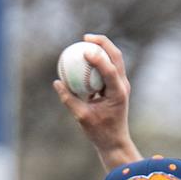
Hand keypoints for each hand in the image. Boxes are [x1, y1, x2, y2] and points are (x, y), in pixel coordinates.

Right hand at [52, 34, 138, 168]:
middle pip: (117, 56)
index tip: (83, 50)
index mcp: (118, 93)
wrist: (115, 142)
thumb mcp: (81, 117)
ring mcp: (122, 85)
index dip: (98, 57)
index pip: (110, 69)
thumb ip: (69, 99)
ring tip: (85, 41)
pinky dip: (98, 60)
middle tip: (85, 37)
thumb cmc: (99, 132)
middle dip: (103, 42)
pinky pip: (108, 68)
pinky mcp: (118, 87)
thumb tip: (57, 82)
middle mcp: (123, 86)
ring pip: (115, 59)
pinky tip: (84, 57)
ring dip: (102, 48)